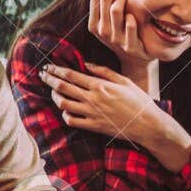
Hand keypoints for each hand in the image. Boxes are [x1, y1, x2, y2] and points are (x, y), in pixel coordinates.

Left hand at [41, 61, 167, 143]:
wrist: (148, 124)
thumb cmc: (138, 101)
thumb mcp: (124, 81)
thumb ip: (103, 71)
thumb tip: (86, 64)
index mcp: (100, 85)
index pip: (71, 75)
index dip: (56, 70)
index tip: (48, 67)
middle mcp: (93, 99)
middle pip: (62, 87)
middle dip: (49, 80)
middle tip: (42, 75)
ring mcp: (91, 113)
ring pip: (63, 103)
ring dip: (54, 96)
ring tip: (52, 91)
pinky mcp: (93, 126)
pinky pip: (71, 120)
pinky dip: (65, 114)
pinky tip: (66, 109)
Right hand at [88, 0, 152, 88]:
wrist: (135, 57)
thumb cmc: (123, 33)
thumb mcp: (107, 23)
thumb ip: (103, 8)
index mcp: (94, 25)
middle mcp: (102, 32)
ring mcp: (116, 39)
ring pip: (116, 9)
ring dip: (124, 1)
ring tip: (128, 3)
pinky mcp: (130, 45)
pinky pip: (131, 24)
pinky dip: (133, 17)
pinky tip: (134, 17)